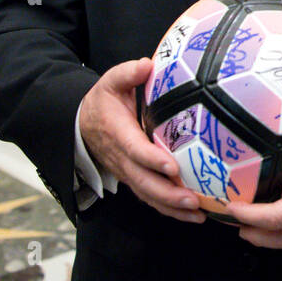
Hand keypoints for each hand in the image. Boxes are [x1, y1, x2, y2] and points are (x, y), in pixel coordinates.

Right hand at [79, 58, 204, 222]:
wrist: (83, 124)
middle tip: (193, 200)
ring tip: (198, 213)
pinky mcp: (134, 180)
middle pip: (143, 182)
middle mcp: (122, 159)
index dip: (152, 160)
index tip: (172, 166)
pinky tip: (194, 215)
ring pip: (148, 195)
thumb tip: (146, 65)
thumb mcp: (111, 81)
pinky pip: (151, 199)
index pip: (135, 150)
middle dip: (167, 194)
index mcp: (118, 134)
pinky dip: (170, 210)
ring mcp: (127, 173)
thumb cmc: (104, 101)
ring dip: (172, 207)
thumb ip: (127, 73)